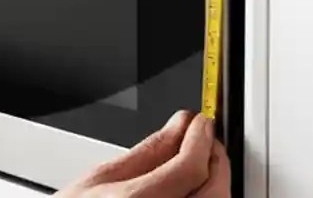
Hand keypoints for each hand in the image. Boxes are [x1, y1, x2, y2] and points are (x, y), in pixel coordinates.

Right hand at [56, 112, 230, 197]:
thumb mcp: (98, 179)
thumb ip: (146, 152)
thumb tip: (176, 127)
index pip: (191, 166)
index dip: (201, 137)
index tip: (199, 121)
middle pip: (213, 191)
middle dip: (214, 159)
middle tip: (203, 139)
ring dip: (214, 183)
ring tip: (197, 163)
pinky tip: (191, 190)